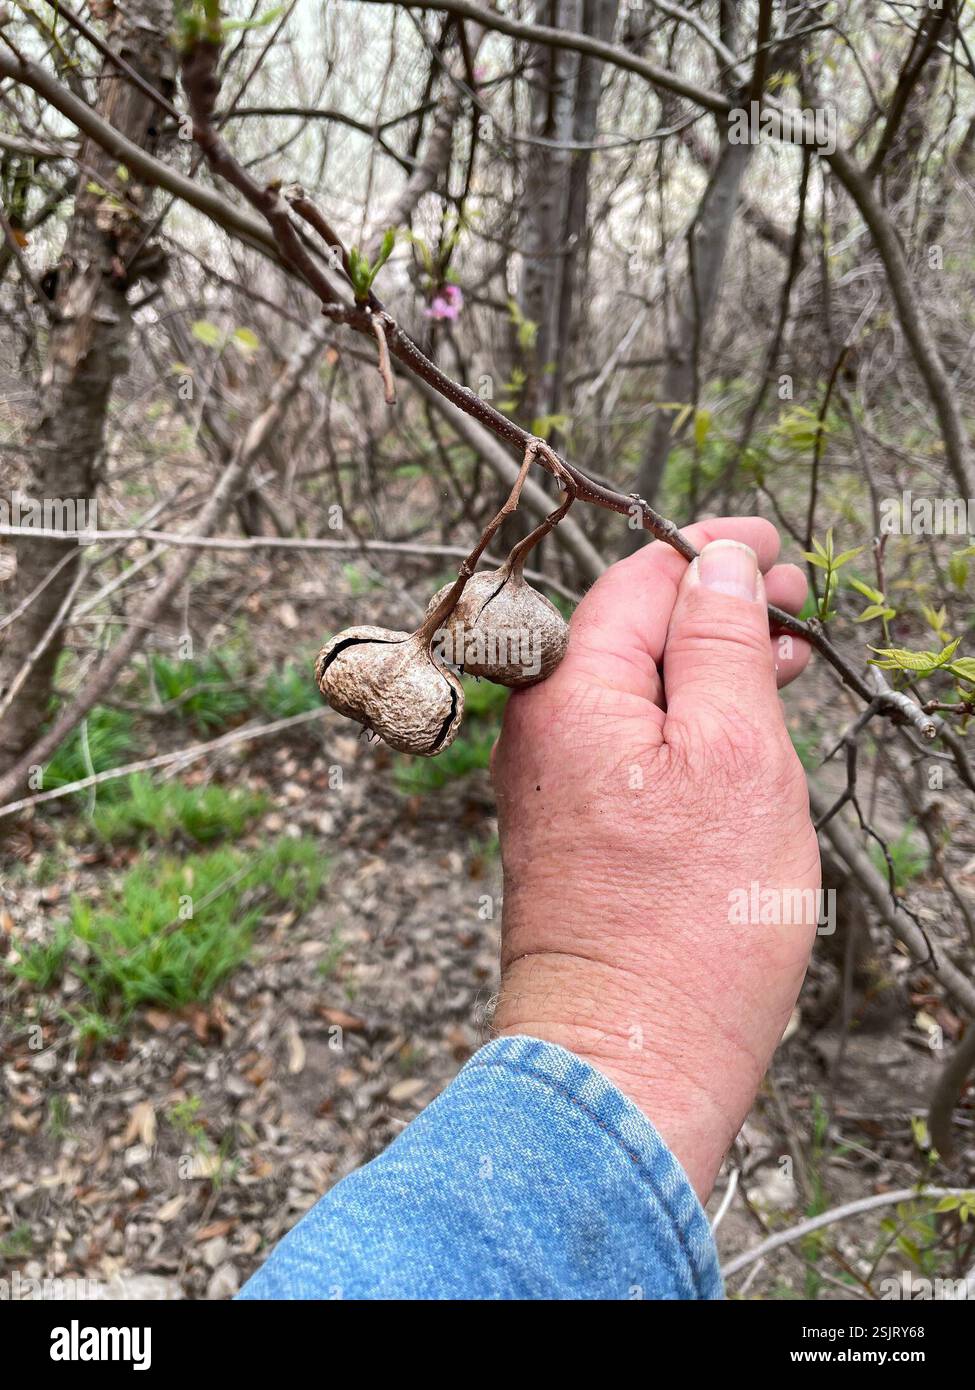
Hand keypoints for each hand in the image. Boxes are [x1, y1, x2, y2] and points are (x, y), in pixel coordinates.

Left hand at [491, 517, 819, 1199]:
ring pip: (631, 688)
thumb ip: (720, 647)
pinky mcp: (570, 830)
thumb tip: (718, 565)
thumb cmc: (689, 925)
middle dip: (710, 604)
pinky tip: (730, 732)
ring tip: (777, 662)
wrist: (627, 1059)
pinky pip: (626, 744)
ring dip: (702, 663)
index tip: (770, 546)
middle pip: (628, 630)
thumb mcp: (735, 757)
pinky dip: (680, 721)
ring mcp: (550, 782)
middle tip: (792, 603)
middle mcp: (540, 729)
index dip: (707, 553)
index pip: (635, 581)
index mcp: (568, 692)